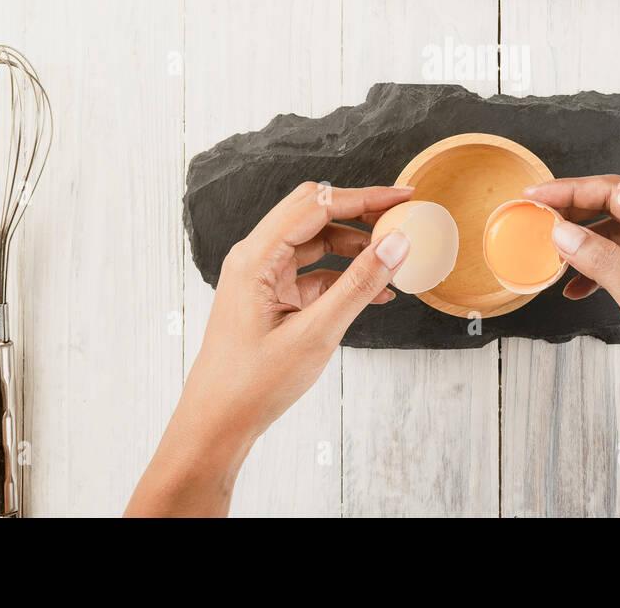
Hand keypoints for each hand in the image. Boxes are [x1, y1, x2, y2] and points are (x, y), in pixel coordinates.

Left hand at [126, 181, 413, 515]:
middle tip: (398, 218)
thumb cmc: (253, 383)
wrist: (217, 423)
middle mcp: (255, 257)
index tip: (402, 196)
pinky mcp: (271, 295)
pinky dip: (344, 274)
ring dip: (354, 244)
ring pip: (315, 239)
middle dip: (358, 211)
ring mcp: (262, 275)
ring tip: (392, 258)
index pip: (316, 205)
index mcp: (255, 257)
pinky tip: (377, 290)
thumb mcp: (316, 333)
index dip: (364, 197)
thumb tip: (395, 244)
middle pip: (313, 211)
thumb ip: (358, 285)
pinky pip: (313, 270)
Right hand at [525, 174, 619, 419]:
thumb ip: (605, 265)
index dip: (572, 190)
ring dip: (585, 247)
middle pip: (617, 210)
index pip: (617, 193)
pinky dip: (600, 272)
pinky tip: (578, 289)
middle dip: (574, 215)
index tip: (537, 197)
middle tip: (536, 223)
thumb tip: (565, 232)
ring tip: (553, 260)